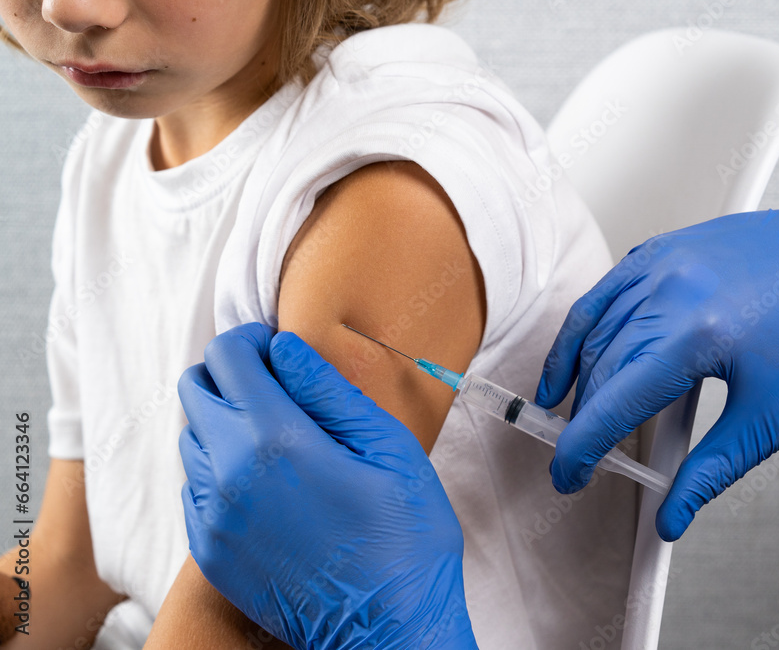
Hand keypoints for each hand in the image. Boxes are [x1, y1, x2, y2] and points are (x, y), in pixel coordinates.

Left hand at [178, 323, 477, 649]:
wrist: (390, 627)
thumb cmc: (405, 536)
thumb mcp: (388, 447)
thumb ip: (329, 390)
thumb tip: (285, 348)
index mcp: (274, 439)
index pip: (227, 358)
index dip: (251, 340)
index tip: (276, 349)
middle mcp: (228, 475)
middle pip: (195, 392)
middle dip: (231, 375)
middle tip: (275, 386)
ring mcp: (212, 519)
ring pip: (191, 440)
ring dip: (223, 423)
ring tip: (276, 437)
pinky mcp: (210, 553)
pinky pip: (194, 490)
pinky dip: (220, 471)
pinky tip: (267, 483)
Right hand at [536, 176, 778, 540]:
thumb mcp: (773, 418)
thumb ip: (711, 471)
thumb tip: (673, 515)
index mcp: (697, 333)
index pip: (614, 401)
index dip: (582, 446)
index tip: (569, 475)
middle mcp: (670, 289)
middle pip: (599, 366)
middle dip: (582, 417)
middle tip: (583, 453)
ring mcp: (664, 260)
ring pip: (594, 325)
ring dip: (575, 373)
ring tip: (566, 409)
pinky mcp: (666, 246)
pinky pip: (607, 289)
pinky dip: (587, 325)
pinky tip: (583, 352)